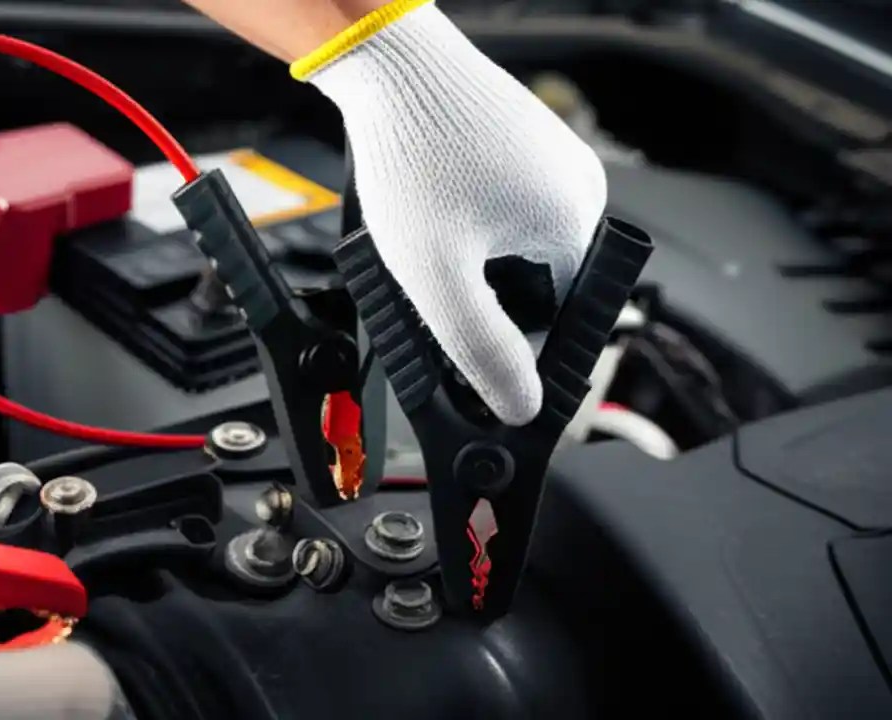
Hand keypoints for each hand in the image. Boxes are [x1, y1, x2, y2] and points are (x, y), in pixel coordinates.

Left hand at [308, 1, 606, 423]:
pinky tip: (428, 215)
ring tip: (423, 243)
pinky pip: (502, 211)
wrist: (387, 65)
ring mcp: (551, 164)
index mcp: (576, 226)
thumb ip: (481, 348)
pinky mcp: (521, 148)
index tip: (473, 361)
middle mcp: (578, 191)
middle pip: (537, 287)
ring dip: (469, 262)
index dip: (513, 349)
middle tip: (431, 293)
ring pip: (514, 250)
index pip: (560, 324)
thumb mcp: (438, 275)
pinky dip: (465, 227)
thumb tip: (521, 407)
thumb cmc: (412, 154)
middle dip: (483, 299)